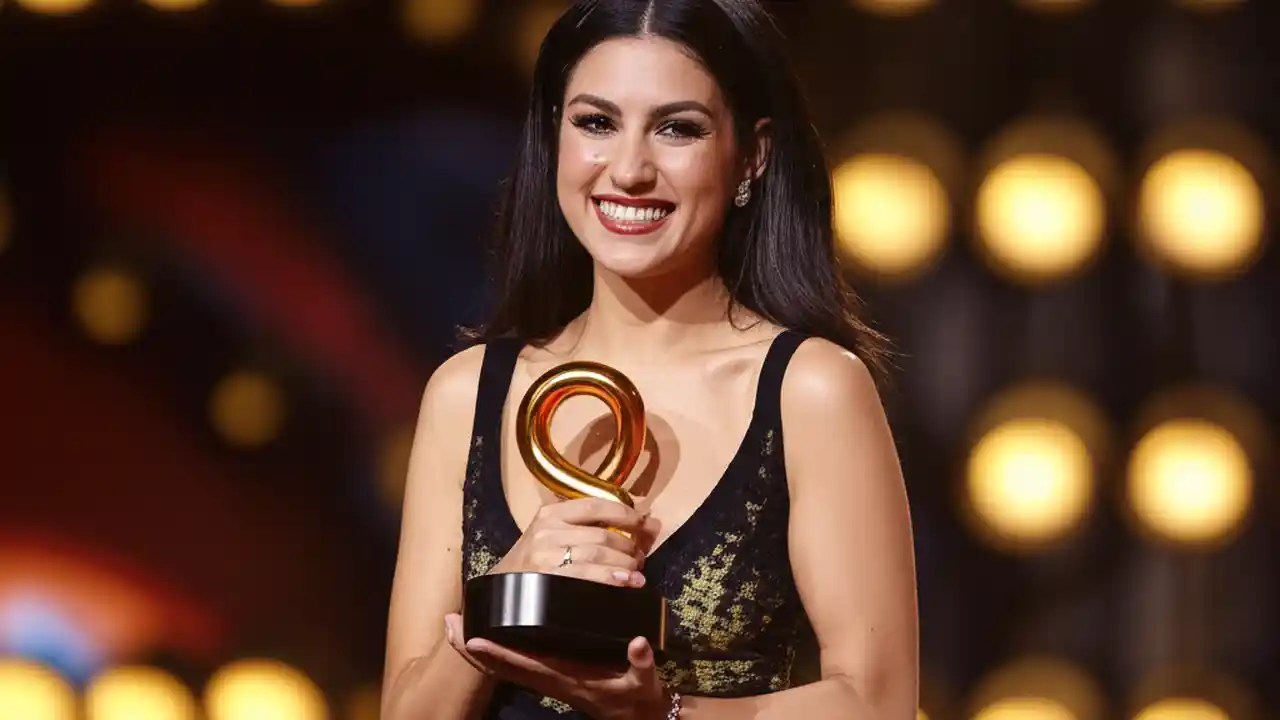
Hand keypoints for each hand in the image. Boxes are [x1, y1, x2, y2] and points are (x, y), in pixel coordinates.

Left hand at [444, 613, 671, 719]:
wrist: (636, 714)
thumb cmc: (637, 697)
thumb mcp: (643, 682)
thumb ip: (641, 663)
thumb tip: (638, 643)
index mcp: (565, 677)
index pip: (524, 664)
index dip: (497, 653)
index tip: (472, 638)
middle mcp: (548, 676)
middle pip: (501, 664)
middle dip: (473, 647)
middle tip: (448, 623)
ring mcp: (546, 674)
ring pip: (503, 662)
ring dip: (478, 646)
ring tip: (455, 622)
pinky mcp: (550, 669)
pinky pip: (515, 659)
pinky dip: (496, 647)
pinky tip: (486, 630)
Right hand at [489, 497, 657, 588]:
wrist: (498, 591)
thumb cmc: (533, 561)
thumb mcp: (553, 534)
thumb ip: (591, 527)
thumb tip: (648, 521)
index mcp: (552, 513)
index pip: (598, 506)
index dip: (628, 514)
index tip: (648, 524)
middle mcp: (548, 530)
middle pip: (603, 535)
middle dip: (630, 546)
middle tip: (641, 557)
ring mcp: (546, 555)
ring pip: (598, 554)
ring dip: (625, 564)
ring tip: (637, 574)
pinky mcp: (547, 579)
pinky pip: (587, 576)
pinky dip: (612, 578)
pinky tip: (626, 583)